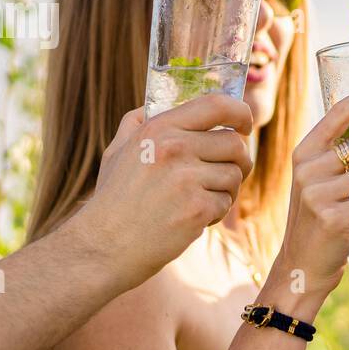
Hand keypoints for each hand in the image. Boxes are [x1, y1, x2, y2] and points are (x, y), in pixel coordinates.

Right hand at [76, 93, 254, 288]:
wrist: (104, 245)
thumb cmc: (113, 200)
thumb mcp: (117, 151)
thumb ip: (137, 124)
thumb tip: (158, 104)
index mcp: (158, 128)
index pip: (216, 105)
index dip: (240, 113)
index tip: (244, 125)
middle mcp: (174, 148)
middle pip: (235, 144)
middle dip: (238, 161)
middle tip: (224, 175)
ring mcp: (186, 178)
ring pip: (234, 175)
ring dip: (225, 191)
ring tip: (199, 200)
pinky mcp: (197, 207)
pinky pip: (226, 203)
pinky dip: (214, 214)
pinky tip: (191, 219)